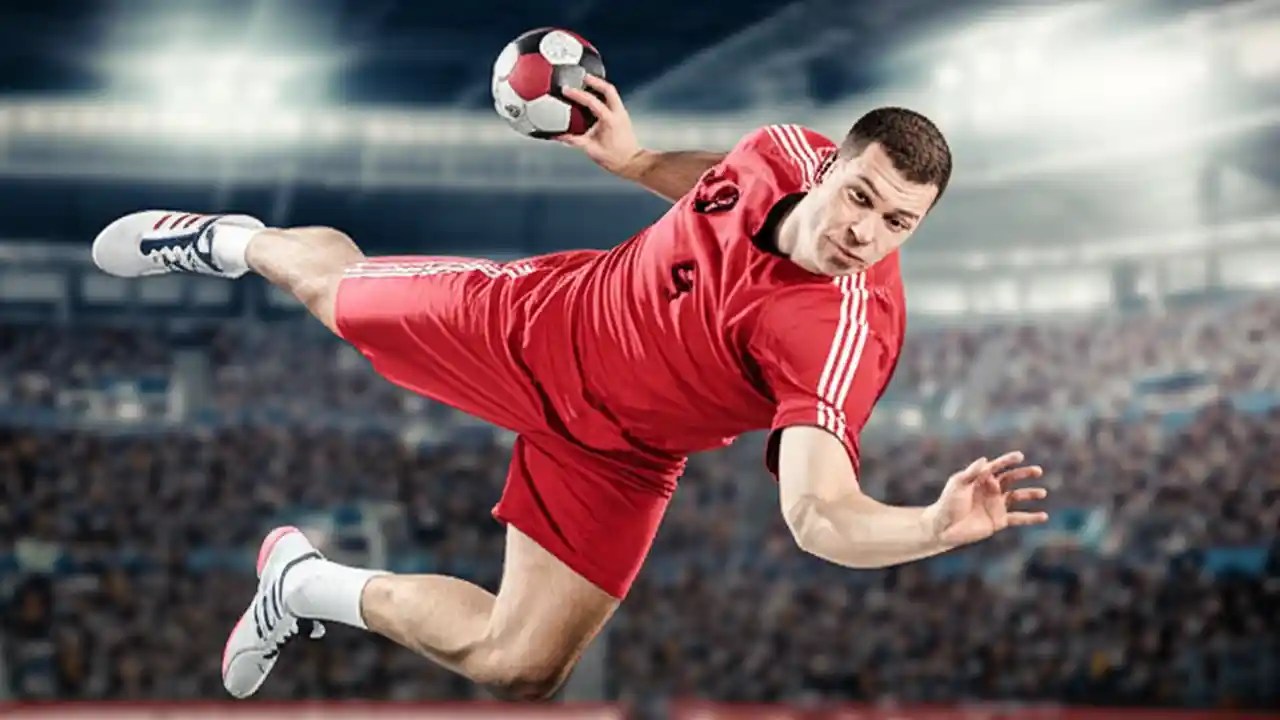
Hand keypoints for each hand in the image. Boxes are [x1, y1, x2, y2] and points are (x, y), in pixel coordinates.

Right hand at [556, 75, 647, 178]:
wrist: (632, 163)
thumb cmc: (615, 159)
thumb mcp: (591, 150)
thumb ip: (574, 140)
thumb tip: (559, 136)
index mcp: (610, 120)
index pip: (592, 102)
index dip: (577, 94)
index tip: (566, 90)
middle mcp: (618, 114)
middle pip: (608, 89)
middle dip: (594, 81)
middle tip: (582, 76)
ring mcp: (622, 113)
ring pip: (612, 92)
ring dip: (599, 85)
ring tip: (587, 82)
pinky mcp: (622, 116)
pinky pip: (612, 99)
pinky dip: (603, 94)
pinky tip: (594, 96)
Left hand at [922, 451, 1048, 547]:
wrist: (943, 528)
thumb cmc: (947, 503)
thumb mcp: (958, 485)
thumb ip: (972, 473)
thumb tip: (985, 459)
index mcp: (980, 479)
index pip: (997, 467)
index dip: (1008, 460)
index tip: (1020, 456)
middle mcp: (990, 490)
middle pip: (1010, 479)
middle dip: (1024, 474)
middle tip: (1037, 471)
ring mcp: (995, 505)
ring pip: (1017, 497)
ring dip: (1030, 494)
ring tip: (1042, 492)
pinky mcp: (998, 521)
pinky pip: (1018, 518)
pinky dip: (1031, 517)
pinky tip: (1044, 516)